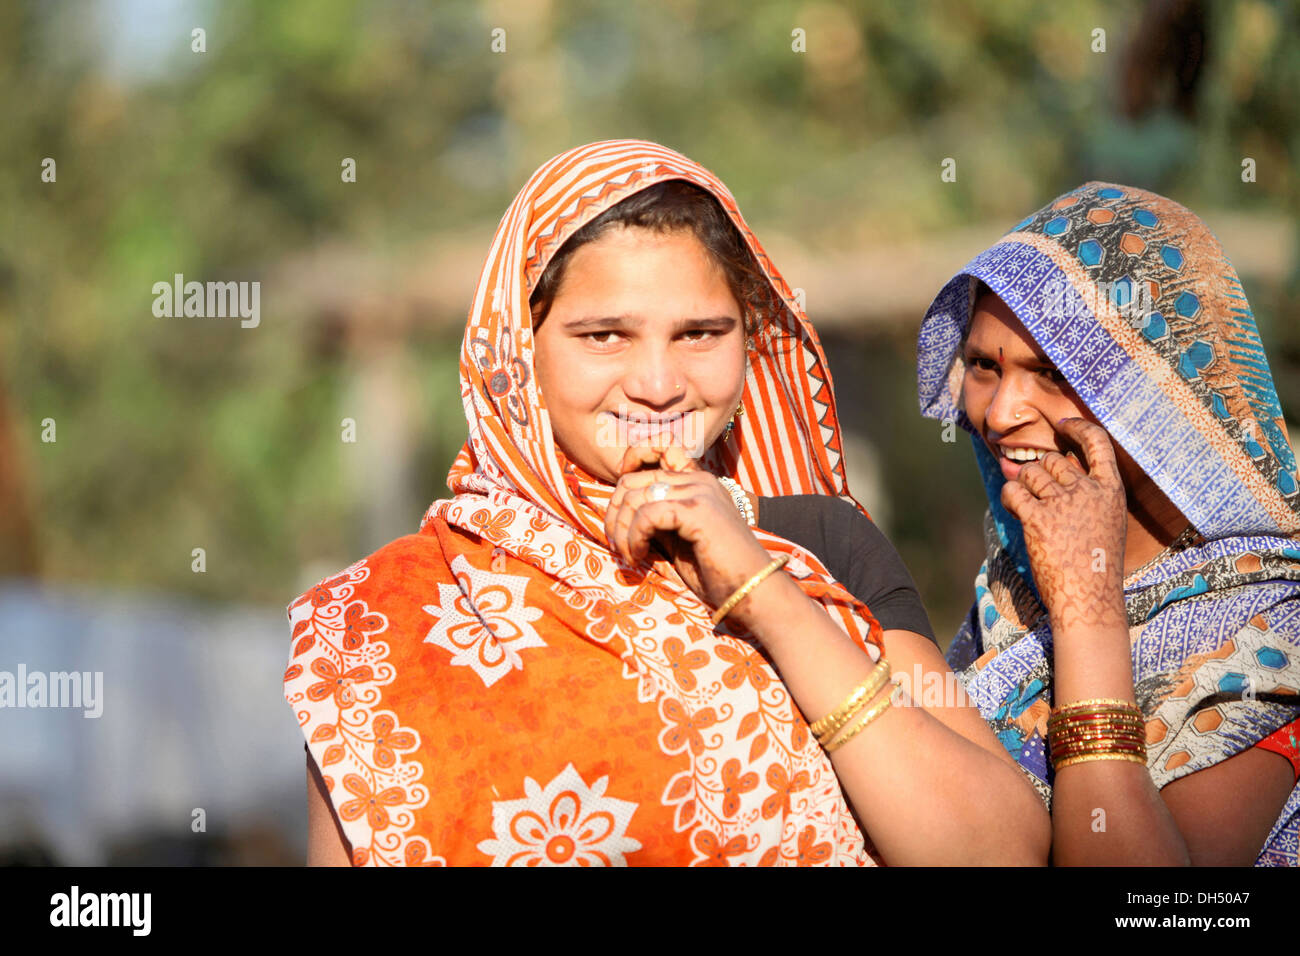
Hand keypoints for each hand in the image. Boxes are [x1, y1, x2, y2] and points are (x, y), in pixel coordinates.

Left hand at [605, 439, 772, 613]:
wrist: (754, 591)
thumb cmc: (716, 573)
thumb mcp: (678, 539)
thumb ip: (656, 519)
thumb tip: (620, 514)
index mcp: (696, 483)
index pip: (648, 461)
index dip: (623, 482)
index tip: (618, 519)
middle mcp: (699, 480)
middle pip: (632, 481)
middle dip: (616, 516)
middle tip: (619, 547)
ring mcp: (700, 491)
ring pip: (635, 497)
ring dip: (623, 531)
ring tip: (630, 556)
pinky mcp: (698, 510)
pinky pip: (647, 513)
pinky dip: (635, 537)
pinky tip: (639, 555)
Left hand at [1000, 418, 1127, 630]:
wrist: (1089, 598)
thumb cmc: (1095, 565)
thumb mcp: (1104, 522)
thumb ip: (1083, 495)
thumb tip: (1035, 469)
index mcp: (1111, 490)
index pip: (1098, 442)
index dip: (1078, 428)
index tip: (1063, 426)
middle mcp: (1088, 491)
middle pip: (1053, 459)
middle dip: (1039, 471)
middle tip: (1035, 492)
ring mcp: (1063, 503)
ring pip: (1030, 472)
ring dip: (1022, 483)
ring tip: (1024, 504)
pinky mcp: (1038, 518)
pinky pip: (1013, 491)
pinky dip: (1009, 496)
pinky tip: (1013, 507)